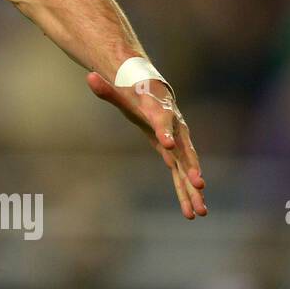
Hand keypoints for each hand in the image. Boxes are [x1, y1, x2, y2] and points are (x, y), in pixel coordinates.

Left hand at [87, 72, 206, 218]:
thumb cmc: (137, 97)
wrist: (157, 96)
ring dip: (194, 190)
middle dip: (192, 168)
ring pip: (188, 170)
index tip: (165, 143)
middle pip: (185, 151)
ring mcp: (179, 146)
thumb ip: (106, 89)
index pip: (163, 122)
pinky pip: (182, 177)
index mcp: (162, 114)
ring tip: (201, 211)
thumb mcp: (121, 94)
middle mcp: (176, 132)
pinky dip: (187, 193)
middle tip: (198, 183)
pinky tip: (195, 212)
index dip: (164, 131)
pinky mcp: (176, 157)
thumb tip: (88, 76)